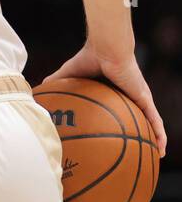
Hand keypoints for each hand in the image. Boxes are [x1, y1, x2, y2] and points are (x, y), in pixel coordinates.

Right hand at [41, 42, 166, 156]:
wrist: (106, 48)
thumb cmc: (88, 57)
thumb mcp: (67, 74)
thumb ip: (56, 82)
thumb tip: (39, 90)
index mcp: (115, 90)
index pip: (121, 109)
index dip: (122, 122)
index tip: (120, 135)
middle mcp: (130, 95)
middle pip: (139, 118)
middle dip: (143, 133)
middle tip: (142, 149)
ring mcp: (140, 97)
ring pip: (151, 121)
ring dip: (156, 137)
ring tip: (159, 154)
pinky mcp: (144, 97)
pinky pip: (154, 119)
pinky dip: (159, 133)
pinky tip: (162, 147)